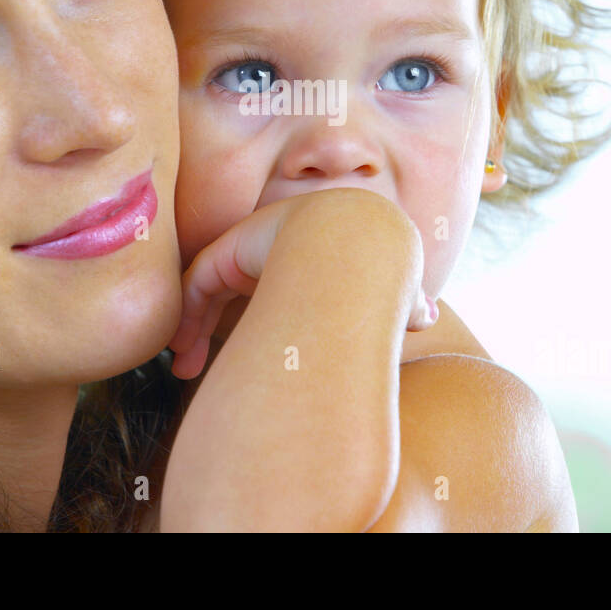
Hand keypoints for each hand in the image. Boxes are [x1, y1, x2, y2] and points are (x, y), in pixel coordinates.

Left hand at [168, 188, 435, 378]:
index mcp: (323, 246)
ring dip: (195, 332)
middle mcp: (286, 240)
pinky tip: (184, 352)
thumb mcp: (402, 293)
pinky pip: (202, 283)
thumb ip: (408, 302)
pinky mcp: (234, 249)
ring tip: (184, 369)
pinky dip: (190, 319)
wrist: (369, 251)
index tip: (254, 359)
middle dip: (214, 331)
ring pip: (215, 287)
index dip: (265, 319)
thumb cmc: (392, 280)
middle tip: (193, 369)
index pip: (282, 281)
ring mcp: (258, 242)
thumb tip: (426, 315)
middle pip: (240, 284)